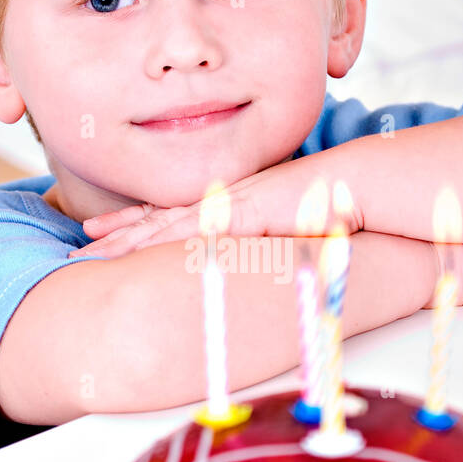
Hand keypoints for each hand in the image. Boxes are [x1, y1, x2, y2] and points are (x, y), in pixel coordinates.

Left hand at [67, 149, 361, 259]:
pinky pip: (200, 229)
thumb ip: (282, 249)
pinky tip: (135, 251)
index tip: (107, 236)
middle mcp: (234, 202)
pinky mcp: (251, 212)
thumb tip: (272, 275)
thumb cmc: (353, 211)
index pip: (183, 217)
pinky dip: (165, 240)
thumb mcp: (307, 236)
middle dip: (120, 233)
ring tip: (88, 253)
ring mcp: (240, 205)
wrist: (382, 185)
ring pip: (171, 223)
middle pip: (165, 218)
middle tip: (80, 246)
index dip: (142, 227)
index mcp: (244, 207)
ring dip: (128, 240)